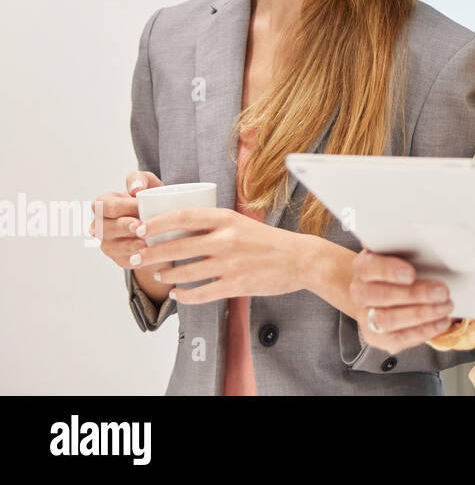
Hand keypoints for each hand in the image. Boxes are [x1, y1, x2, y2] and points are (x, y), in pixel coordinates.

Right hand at [91, 171, 162, 268]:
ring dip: (128, 245)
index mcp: (105, 204)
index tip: (139, 207)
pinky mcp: (119, 258)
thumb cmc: (153, 200)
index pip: (104, 205)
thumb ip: (140, 179)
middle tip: (139, 226)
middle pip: (104, 227)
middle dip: (122, 226)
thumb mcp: (150, 184)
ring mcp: (108, 243)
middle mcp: (101, 224)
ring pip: (111, 246)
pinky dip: (133, 259)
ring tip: (144, 242)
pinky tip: (145, 256)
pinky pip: (122, 261)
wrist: (166, 223)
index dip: (121, 206)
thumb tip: (135, 189)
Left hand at [132, 207, 307, 302]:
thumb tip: (180, 230)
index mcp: (227, 219)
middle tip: (136, 257)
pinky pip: (201, 293)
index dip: (156, 223)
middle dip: (150, 254)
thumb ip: (215, 225)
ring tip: (158, 275)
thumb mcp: (242, 223)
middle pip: (176, 247)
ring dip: (166, 275)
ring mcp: (230, 264)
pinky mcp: (235, 284)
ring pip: (185, 272)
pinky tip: (178, 294)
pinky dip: (185, 296)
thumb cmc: (269, 241)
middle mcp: (226, 240)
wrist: (300, 259)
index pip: (182, 217)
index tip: (140, 228)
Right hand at [350, 249, 453, 354]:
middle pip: (382, 297)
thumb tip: (413, 230)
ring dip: (421, 315)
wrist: (381, 289)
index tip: (411, 274)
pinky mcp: (376, 337)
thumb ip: (402, 243)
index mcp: (363, 267)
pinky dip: (422, 332)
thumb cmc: (397, 267)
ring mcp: (366, 317)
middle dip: (416, 295)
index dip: (389, 271)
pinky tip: (441, 322)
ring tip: (445, 307)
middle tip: (442, 292)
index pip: (369, 268)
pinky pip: (397, 339)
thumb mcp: (398, 251)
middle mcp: (360, 292)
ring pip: (387, 320)